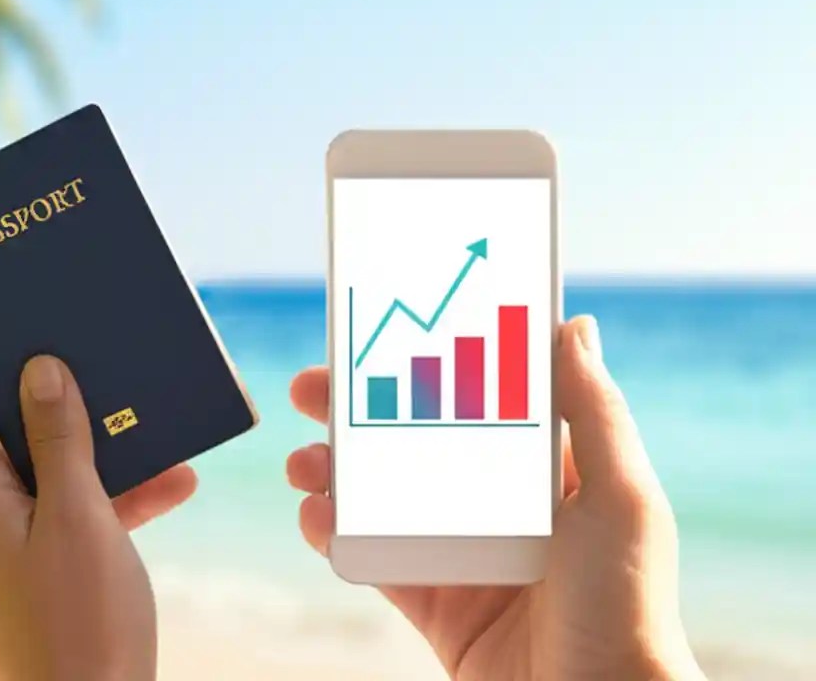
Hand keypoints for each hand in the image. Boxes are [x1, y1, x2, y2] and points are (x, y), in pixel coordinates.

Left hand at [0, 356, 196, 680]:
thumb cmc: (80, 622)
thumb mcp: (79, 517)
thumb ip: (59, 438)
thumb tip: (40, 370)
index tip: (33, 324)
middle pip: (8, 431)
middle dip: (63, 398)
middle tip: (107, 361)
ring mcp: (5, 546)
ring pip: (48, 473)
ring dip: (102, 450)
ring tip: (156, 423)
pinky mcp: (36, 572)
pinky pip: (68, 516)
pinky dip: (112, 498)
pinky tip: (175, 484)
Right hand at [286, 316, 706, 679]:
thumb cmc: (627, 606)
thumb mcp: (620, 498)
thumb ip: (595, 412)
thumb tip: (573, 325)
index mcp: (544, 473)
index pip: (478, 399)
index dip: (428, 364)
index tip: (385, 334)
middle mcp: (498, 507)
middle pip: (413, 441)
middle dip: (357, 411)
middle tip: (311, 389)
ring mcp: (460, 554)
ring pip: (380, 496)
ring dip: (333, 471)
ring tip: (303, 463)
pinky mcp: (432, 602)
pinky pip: (371, 559)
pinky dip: (334, 534)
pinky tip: (314, 516)